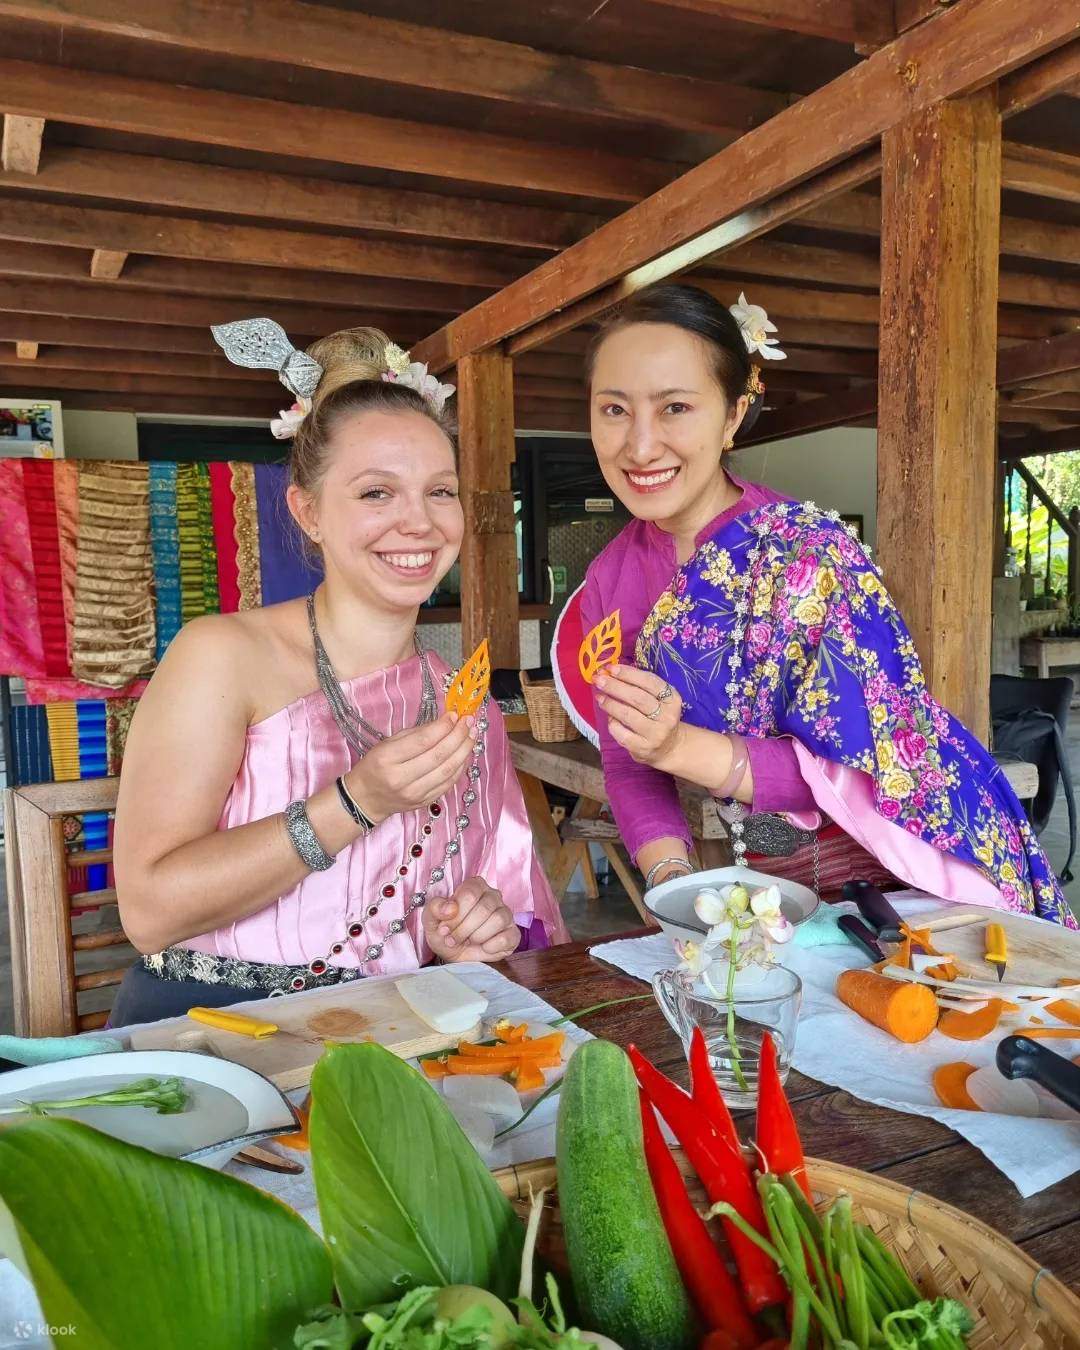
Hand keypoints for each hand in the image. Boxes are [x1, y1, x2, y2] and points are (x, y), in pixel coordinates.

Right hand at [344, 713, 476, 823]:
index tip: (455, 715)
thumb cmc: (375, 766)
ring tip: (473, 735)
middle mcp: (401, 778)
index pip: (422, 741)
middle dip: (458, 736)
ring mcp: (414, 794)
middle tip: (470, 722)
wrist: (365, 799)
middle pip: (439, 756)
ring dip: (464, 750)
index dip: (443, 727)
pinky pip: (448, 783)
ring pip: (447, 770)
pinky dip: (460, 767)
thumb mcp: (387, 744)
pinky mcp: (424, 802)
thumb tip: (445, 722)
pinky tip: (465, 753)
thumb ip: (416, 734)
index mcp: (387, 759)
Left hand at [422, 877, 520, 962]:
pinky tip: (483, 947)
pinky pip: (507, 937)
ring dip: (477, 936)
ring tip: (468, 942)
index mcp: (475, 886)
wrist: (454, 955)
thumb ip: (435, 908)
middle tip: (452, 940)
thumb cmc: (445, 932)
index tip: (444, 928)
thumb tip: (451, 908)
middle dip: (464, 929)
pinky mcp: (513, 933)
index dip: (456, 915)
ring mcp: (506, 914)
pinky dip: (491, 946)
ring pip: (498, 920)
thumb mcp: (431, 920)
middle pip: (484, 908)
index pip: (470, 894)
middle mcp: (493, 895)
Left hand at [594, 664, 683, 771]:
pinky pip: (622, 733)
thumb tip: (610, 673)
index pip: (650, 682)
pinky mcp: (643, 748)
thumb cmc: (658, 717)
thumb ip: (639, 687)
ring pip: (628, 715)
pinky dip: (612, 723)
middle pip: (638, 698)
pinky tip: (609, 718)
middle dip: (615, 686)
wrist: (669, 747)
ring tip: (599, 697)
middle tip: (599, 680)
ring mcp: (656, 734)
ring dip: (610, 703)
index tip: (611, 668)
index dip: (629, 673)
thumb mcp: (658, 700)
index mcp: (672, 699)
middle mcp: (667, 716)